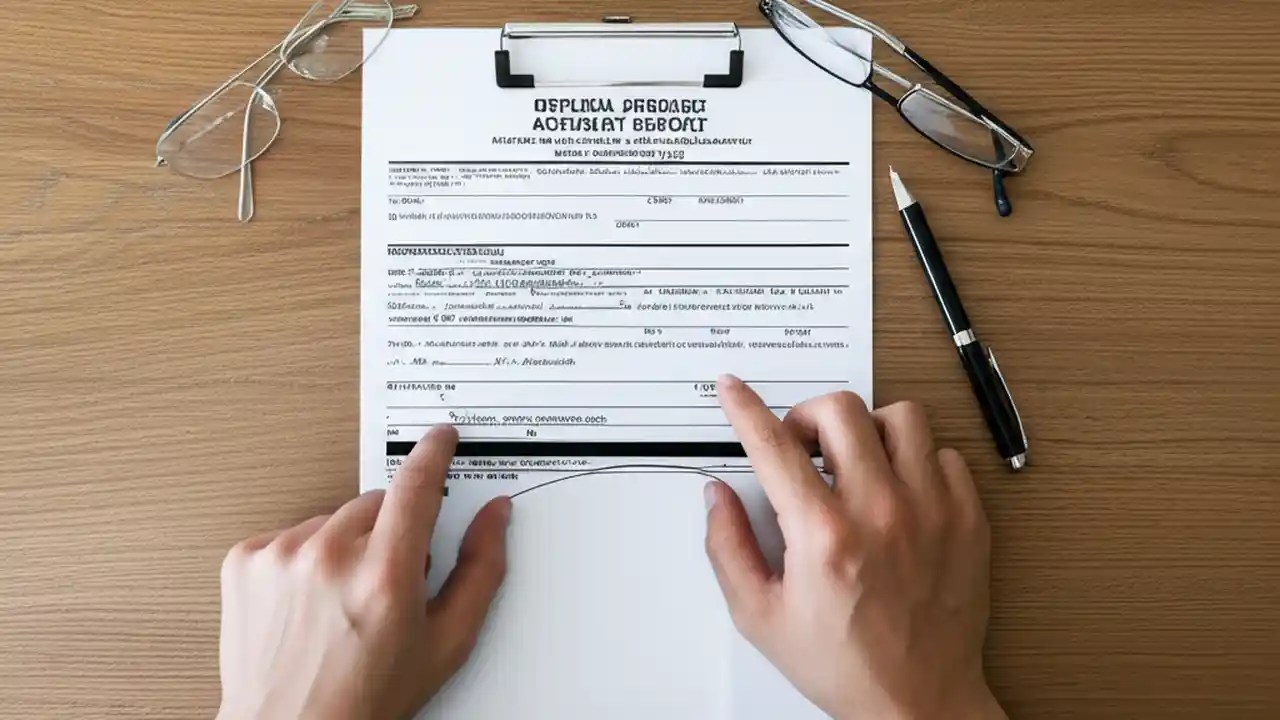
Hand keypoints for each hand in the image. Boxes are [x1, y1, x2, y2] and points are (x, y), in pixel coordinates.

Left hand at [216, 426, 510, 719]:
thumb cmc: (368, 697)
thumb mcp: (446, 642)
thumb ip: (481, 570)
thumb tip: (495, 515)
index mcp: (385, 574)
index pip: (417, 485)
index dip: (433, 454)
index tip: (441, 438)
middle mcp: (329, 556)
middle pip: (377, 504)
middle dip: (389, 532)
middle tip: (385, 583)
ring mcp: (280, 555)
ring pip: (333, 518)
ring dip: (344, 544)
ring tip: (341, 600)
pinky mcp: (244, 560)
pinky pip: (290, 534)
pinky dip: (304, 557)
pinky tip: (308, 600)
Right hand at [705, 377, 1004, 719]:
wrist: (919, 701)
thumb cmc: (844, 665)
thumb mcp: (760, 616)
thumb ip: (727, 548)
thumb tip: (718, 497)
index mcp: (823, 536)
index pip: (773, 445)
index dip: (745, 408)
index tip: (735, 391)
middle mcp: (881, 512)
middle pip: (840, 409)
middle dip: (807, 415)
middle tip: (801, 446)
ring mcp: (932, 511)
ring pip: (901, 417)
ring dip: (868, 429)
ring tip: (856, 461)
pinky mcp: (968, 520)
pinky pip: (945, 454)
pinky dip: (918, 461)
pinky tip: (900, 490)